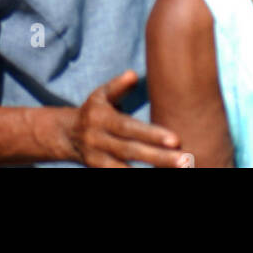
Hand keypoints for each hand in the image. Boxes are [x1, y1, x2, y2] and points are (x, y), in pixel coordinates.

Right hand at [69, 70, 186, 167]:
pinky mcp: (97, 171)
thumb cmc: (95, 111)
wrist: (66, 135)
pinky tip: (156, 176)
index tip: (176, 139)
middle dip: (159, 158)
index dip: (152, 134)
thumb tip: (133, 74)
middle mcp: (98, 139)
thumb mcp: (101, 95)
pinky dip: (134, 177)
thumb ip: (118, 86)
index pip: (129, 128)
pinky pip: (116, 175)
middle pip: (131, 151)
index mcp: (101, 117)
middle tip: (186, 161)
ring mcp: (96, 159)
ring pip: (124, 169)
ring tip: (178, 169)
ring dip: (150, 171)